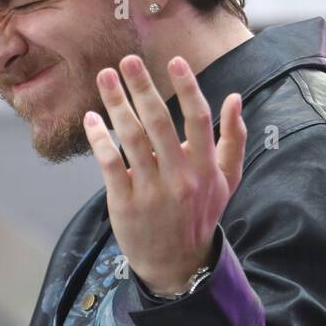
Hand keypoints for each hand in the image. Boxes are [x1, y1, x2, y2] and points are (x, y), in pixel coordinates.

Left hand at [84, 54, 246, 294]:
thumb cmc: (199, 215)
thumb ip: (232, 139)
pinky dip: (99, 138)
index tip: (174, 61)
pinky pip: (110, 163)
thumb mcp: (226, 181)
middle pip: (158, 122)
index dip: (187, 87)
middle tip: (126, 60)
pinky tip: (91, 119)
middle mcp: (179, 177)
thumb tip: (233, 98)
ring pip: (131, 138)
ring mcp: (151, 191)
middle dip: (141, 86)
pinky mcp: (125, 203)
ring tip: (105, 78)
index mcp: (204, 168)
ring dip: (116, 104)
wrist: (176, 264)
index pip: (198, 119)